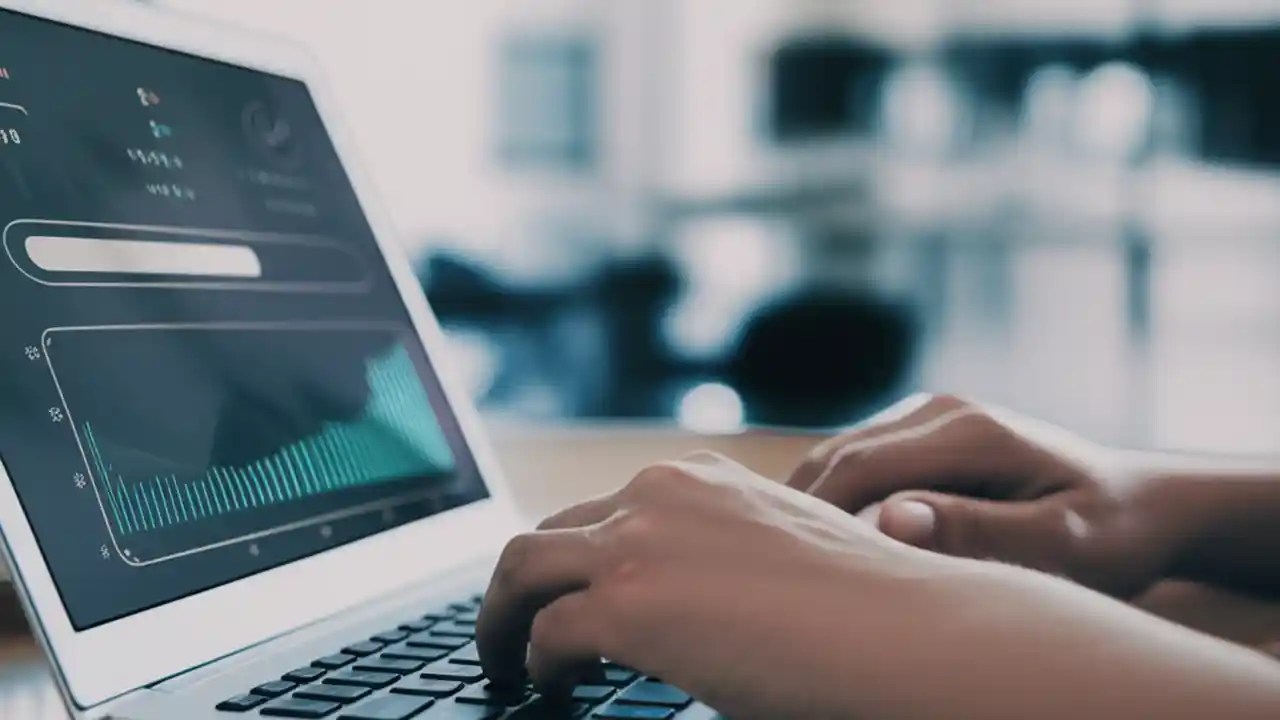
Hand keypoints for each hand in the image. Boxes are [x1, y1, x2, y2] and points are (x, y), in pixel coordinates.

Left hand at [475, 453, 954, 718]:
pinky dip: (531, 661)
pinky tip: (545, 685)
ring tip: (500, 662)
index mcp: (696, 481)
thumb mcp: (776, 556)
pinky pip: (546, 633)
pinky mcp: (628, 603)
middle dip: (518, 583)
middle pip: (546, 532)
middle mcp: (658, 495)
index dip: (568, 556)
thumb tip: (697, 605)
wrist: (906, 631)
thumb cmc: (865, 609)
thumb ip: (721, 560)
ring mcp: (638, 543)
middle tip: (509, 627)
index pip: (602, 510)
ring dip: (500, 618)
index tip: (553, 592)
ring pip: (521, 568)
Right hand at [788, 393, 1173, 597]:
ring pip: (842, 454)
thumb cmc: (1111, 532)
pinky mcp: (929, 431)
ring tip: (798, 558)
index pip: (859, 467)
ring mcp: (933, 414)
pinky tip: (835, 541)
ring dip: (816, 501)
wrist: (1143, 502)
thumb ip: (978, 529)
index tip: (797, 569)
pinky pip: (863, 459)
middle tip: (778, 569)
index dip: (817, 515)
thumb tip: (891, 519)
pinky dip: (839, 496)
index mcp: (969, 431)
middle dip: (802, 508)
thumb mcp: (1061, 543)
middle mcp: (942, 409)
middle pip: (839, 454)